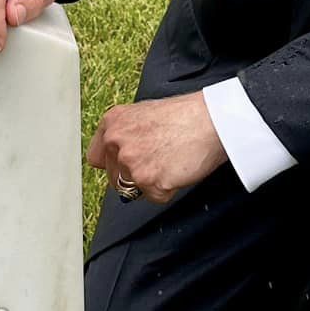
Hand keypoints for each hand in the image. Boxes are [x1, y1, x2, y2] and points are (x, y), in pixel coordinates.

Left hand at [86, 93, 226, 205]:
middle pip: (114, 178)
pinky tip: (177, 170)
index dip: (113, 164)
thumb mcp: (145, 113)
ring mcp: (131, 162)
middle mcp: (116, 141)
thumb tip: (121, 153)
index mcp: (113, 122)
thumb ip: (126, 132)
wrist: (212, 121)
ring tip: (169, 162)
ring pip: (132, 189)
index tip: (123, 167)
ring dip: (150, 183)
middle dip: (134, 176)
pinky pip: (154, 197)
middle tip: (158, 161)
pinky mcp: (148, 181)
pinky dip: (167, 190)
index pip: (97, 157)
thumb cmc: (187, 115)